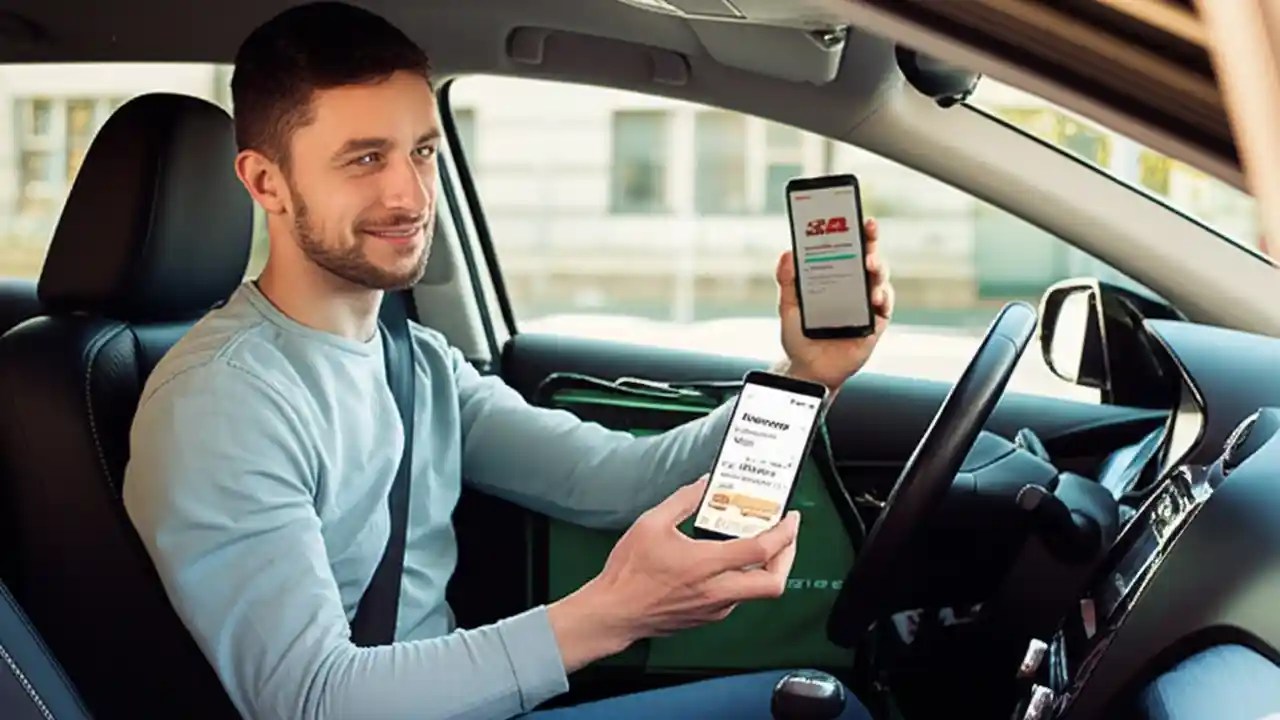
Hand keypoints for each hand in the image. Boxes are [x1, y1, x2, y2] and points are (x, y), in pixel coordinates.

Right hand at [548, 477, 799, 671]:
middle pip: (774, 583)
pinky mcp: (708, 618)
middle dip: (789, 557)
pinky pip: (737, 598)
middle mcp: (717, 592)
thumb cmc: (629, 573)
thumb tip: (704, 483)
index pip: (762, 550)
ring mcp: (715, 609)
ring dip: (765, 568)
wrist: (614, 613)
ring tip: (759, 544)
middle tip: (786, 537)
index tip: (791, 518)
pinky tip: (730, 564)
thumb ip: (684, 499)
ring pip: (757, 591)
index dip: (785, 533)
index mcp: (707, 565)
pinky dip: (743, 579)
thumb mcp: (652, 523)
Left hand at [776, 217, 894, 391]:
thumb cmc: (799, 336)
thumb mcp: (788, 305)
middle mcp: (854, 289)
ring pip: (879, 280)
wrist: (807, 369)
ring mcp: (866, 305)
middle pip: (868, 259)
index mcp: (836, 279)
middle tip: (868, 230)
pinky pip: (885, 307)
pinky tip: (875, 297)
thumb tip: (787, 253)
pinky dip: (882, 298)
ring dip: (877, 269)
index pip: (848, 250)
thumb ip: (787, 280)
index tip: (856, 215)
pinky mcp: (875, 324)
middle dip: (871, 242)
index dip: (855, 232)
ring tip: (869, 265)